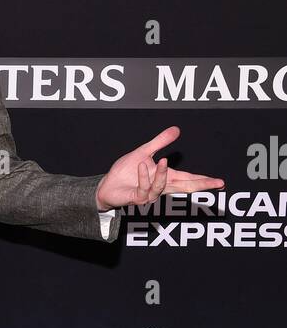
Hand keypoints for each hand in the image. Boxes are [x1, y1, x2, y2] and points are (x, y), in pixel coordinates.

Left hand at [95, 125, 223, 209]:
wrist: (107, 185)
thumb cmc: (125, 172)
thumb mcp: (143, 152)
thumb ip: (160, 142)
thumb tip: (177, 129)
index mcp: (166, 177)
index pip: (189, 179)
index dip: (204, 180)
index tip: (220, 181)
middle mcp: (160, 186)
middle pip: (185, 187)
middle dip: (201, 185)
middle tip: (217, 183)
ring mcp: (150, 194)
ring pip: (163, 187)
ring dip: (164, 174)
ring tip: (164, 161)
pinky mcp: (137, 197)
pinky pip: (144, 188)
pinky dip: (144, 176)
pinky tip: (141, 166)